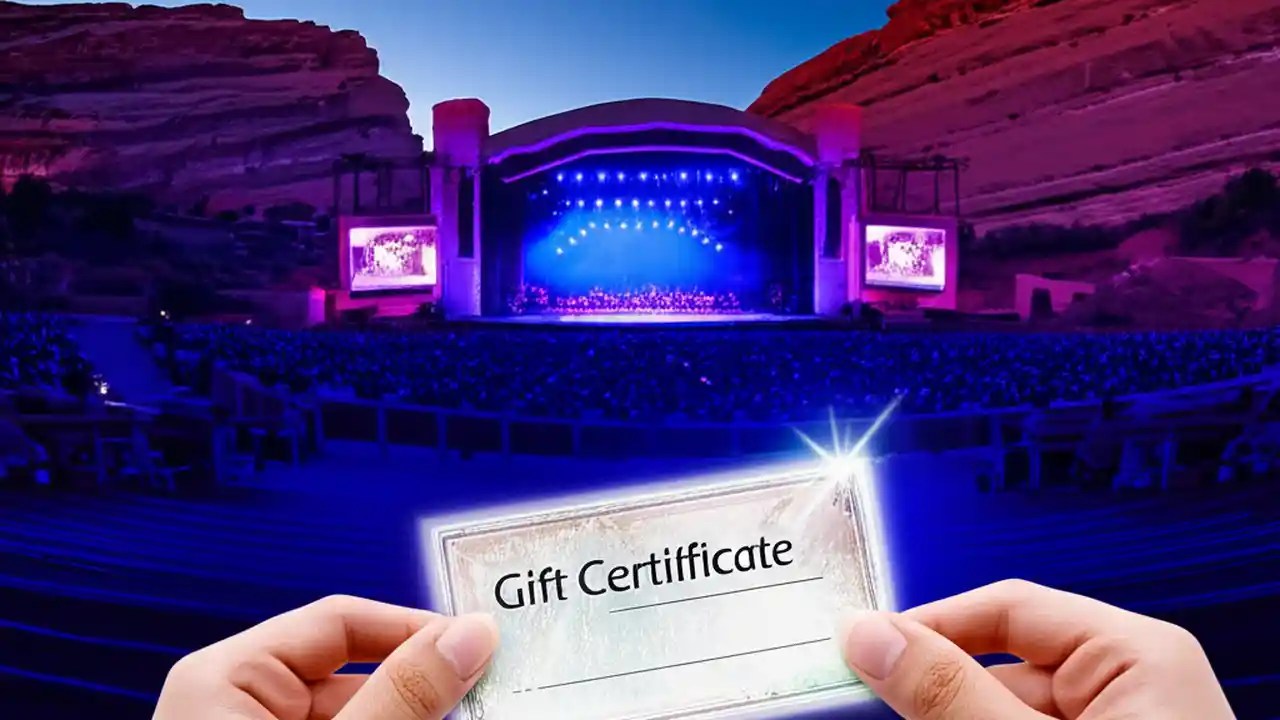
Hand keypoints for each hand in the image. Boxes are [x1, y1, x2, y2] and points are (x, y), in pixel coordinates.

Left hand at [153, 595, 497, 719]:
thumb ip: (402, 694)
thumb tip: (472, 635)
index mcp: (226, 675)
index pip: (342, 620)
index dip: (415, 626)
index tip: (478, 644)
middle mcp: (236, 702)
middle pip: (356, 672)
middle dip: (421, 683)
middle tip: (487, 690)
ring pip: (358, 711)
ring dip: (413, 713)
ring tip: (472, 708)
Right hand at [839, 580, 1234, 718]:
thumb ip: (948, 694)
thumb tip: (872, 636)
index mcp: (1134, 658)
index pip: (1006, 610)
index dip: (928, 625)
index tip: (861, 652)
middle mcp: (1131, 692)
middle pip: (1001, 669)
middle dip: (937, 698)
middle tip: (871, 712)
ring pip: (1005, 716)